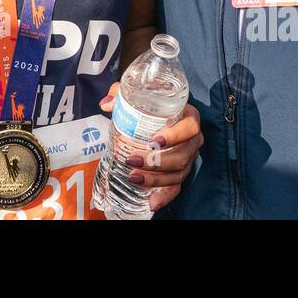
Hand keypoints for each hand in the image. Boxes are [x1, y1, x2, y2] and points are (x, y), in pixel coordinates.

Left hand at [99, 82, 202, 211]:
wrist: (160, 116)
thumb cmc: (152, 105)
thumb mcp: (138, 95)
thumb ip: (121, 94)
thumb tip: (105, 103)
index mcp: (188, 117)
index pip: (189, 127)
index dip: (175, 135)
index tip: (155, 141)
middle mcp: (193, 139)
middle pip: (182, 155)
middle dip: (157, 162)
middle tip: (132, 160)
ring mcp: (189, 157)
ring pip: (179, 173)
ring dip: (156, 179)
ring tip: (132, 178)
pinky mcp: (181, 172)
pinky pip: (177, 187)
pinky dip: (165, 196)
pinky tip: (152, 203)